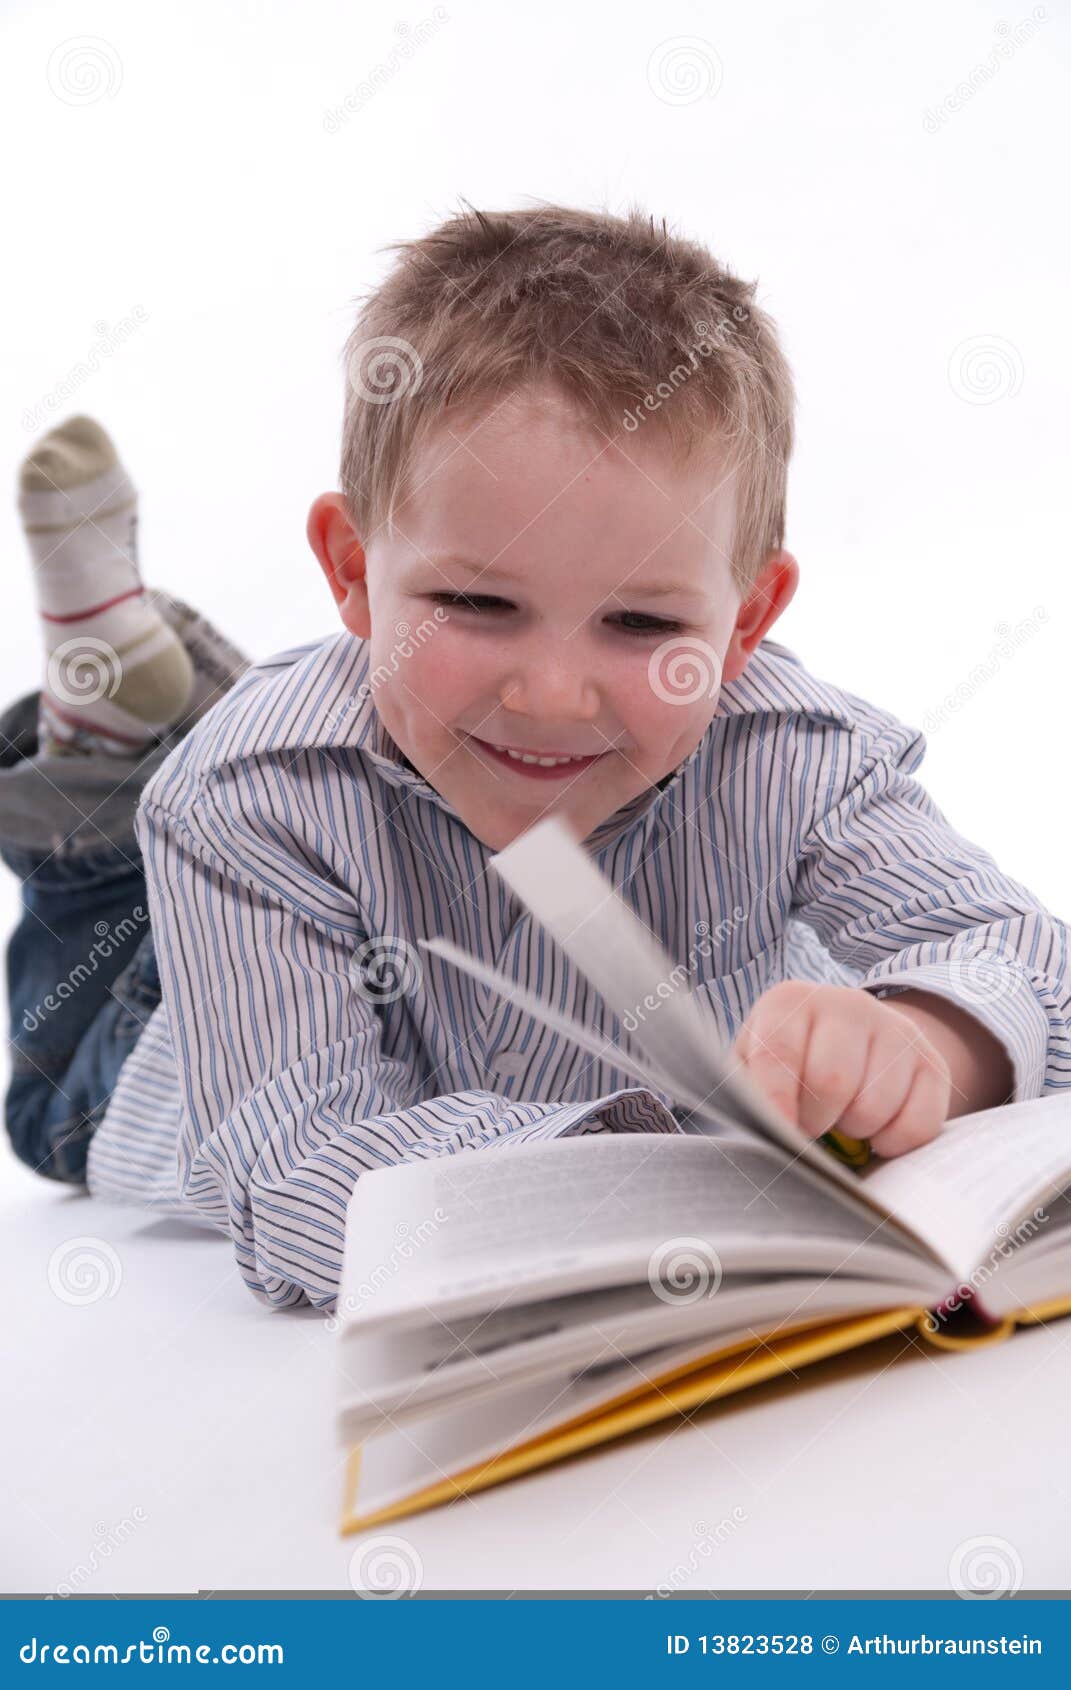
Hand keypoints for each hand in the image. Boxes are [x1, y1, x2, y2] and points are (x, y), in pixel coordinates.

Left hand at [732, 982, 952, 1158]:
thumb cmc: (786, 1067)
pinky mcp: (931, 1062)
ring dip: (854, 1131)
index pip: (778, 1053)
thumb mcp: (752, 1067)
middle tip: (810, 1125)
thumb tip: (760, 1127)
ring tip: (841, 1118)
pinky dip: (892, 1143)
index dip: (775, 1102)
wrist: (850, 1047)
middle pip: (832, 1082)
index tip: (779, 1134)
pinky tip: (875, 1129)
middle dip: (815, 1122)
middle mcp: (846, 1004)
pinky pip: (917, 1125)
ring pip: (874, 1107)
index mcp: (789, 1001)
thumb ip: (745, 1091)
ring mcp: (895, 1029)